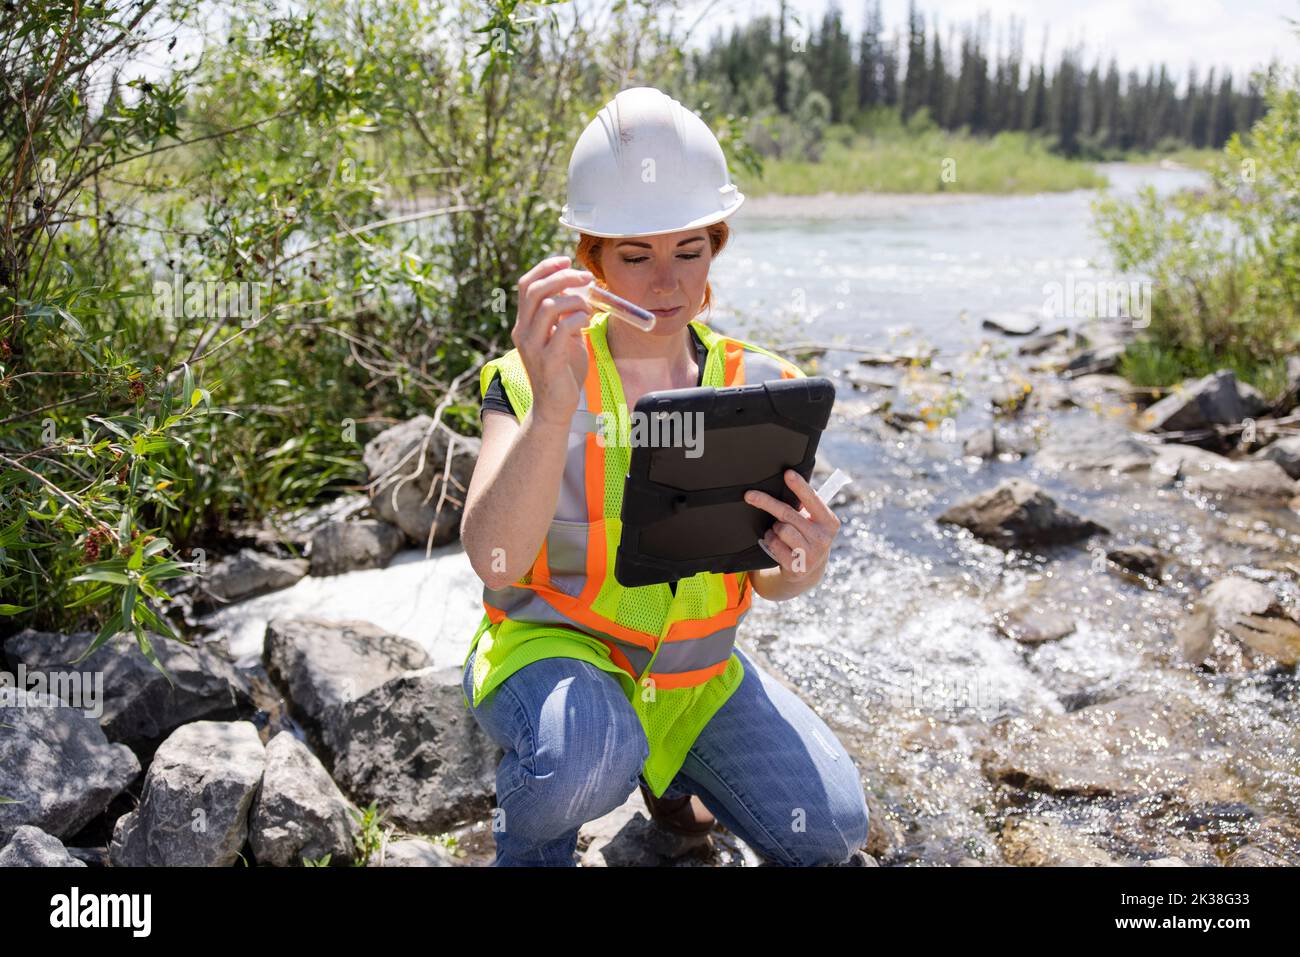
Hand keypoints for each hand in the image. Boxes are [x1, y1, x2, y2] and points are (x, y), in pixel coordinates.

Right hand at [513, 255, 595, 426]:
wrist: (555, 406)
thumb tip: (579, 291)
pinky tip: (587, 321)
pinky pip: (562, 329)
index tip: (565, 260)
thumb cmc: (562, 371)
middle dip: (563, 277)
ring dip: (574, 299)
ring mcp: (533, 346)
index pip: (526, 285)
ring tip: (589, 306)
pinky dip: (578, 318)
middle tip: (586, 278)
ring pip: (548, 306)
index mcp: (524, 324)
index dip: (545, 268)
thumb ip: (564, 316)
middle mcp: (523, 332)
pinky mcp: (548, 360)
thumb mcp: (562, 337)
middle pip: (535, 289)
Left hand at [744, 470, 839, 579]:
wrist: (809, 569)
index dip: (800, 486)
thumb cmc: (808, 535)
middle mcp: (823, 538)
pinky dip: (770, 540)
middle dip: (766, 502)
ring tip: (779, 531)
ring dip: (774, 528)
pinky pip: (774, 544)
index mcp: (829, 522)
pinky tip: (776, 543)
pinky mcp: (797, 567)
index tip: (788, 473)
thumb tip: (787, 483)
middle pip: (788, 513)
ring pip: (781, 529)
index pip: (812, 500)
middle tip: (750, 495)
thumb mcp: (813, 521)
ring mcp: (811, 554)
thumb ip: (806, 506)